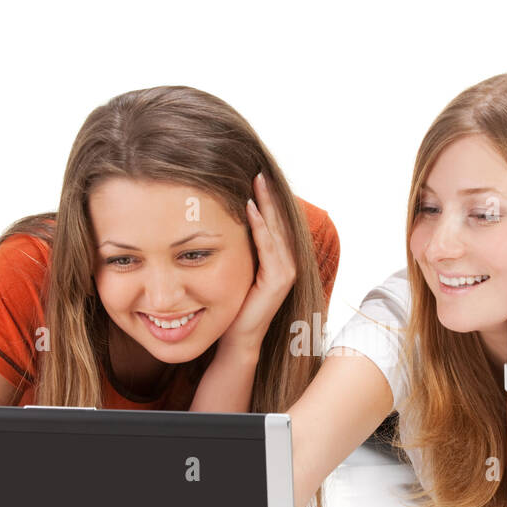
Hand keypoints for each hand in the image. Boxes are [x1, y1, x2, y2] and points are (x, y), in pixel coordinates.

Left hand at [222, 171, 297, 354]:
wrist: (237, 337)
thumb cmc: (233, 304)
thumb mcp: (235, 267)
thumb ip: (238, 247)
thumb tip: (220, 222)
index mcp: (277, 258)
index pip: (272, 222)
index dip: (265, 199)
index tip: (253, 175)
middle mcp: (287, 262)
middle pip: (278, 220)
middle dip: (267, 195)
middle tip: (257, 170)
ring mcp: (286, 270)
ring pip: (275, 229)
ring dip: (266, 204)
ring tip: (257, 181)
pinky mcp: (279, 280)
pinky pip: (269, 246)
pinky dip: (260, 226)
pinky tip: (250, 208)